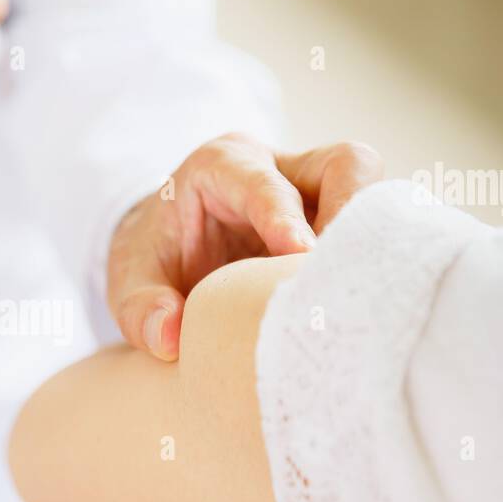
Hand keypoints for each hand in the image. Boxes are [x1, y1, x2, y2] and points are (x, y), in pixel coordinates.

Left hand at [107, 133, 382, 360]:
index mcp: (222, 166)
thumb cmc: (153, 259)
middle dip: (354, 214)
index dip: (286, 217)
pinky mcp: (337, 219)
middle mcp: (278, 167)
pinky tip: (363, 304)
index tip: (302, 253)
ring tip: (358, 295)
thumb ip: (140, 308)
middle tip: (346, 275)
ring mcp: (315, 191)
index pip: (264, 183)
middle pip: (344, 164)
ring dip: (372, 241)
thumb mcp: (130, 282)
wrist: (165, 253)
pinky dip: (373, 261)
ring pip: (371, 191)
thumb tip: (168, 337)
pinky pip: (373, 228)